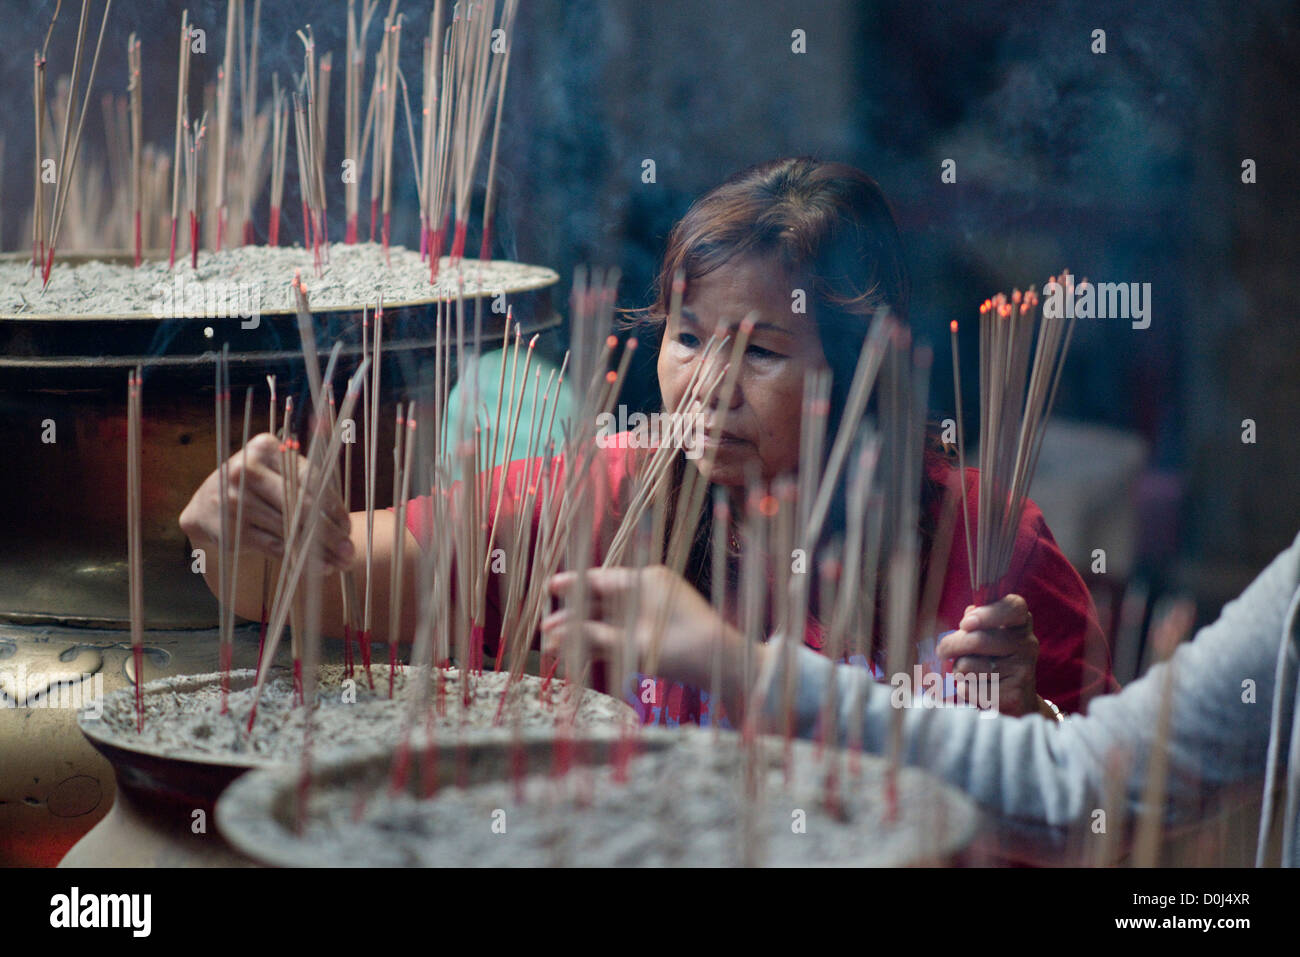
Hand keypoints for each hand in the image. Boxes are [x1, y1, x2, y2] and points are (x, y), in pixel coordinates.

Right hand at [178, 432, 354, 572]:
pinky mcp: (231, 529)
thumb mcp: (277, 472)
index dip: (332, 505)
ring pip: (289, 529)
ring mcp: (235, 500)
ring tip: (340, 563)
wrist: (207, 506)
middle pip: (299, 505)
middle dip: (329, 532)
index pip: (308, 478)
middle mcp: (245, 470)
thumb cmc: (257, 488)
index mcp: (264, 448)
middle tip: (350, 551)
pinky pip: (274, 546)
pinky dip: (299, 559)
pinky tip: (320, 568)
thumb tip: (345, 522)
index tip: (348, 526)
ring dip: (319, 551)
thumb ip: (310, 484)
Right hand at [540, 565, 746, 698]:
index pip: (601, 578)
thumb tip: (556, 633)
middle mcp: (647, 591)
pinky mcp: (654, 631)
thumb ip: (594, 637)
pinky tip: (580, 656)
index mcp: (646, 580)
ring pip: (610, 620)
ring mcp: (651, 612)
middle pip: (602, 601)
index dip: (573, 585)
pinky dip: (603, 643)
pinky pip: (622, 632)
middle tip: (544, 631)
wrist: (723, 666)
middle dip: (573, 618)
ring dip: (584, 634)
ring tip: (555, 649)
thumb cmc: (683, 649)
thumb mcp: (633, 644)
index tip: (549, 589)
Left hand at [936, 593, 1041, 716]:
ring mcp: (1022, 671)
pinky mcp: (1012, 696)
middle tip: (943, 651)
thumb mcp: (990, 635)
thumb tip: (969, 613)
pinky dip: (965, 689)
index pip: (1014, 607)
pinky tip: (978, 690)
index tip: (964, 623)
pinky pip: (970, 688)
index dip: (988, 613)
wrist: (1018, 700)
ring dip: (958, 669)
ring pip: (968, 665)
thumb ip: (978, 620)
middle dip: (951, 645)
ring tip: (969, 673)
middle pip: (978, 640)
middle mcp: (1027, 645)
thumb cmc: (996, 660)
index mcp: (1021, 624)